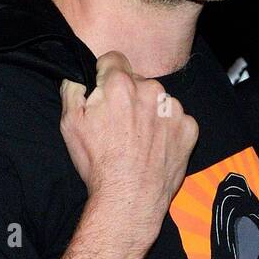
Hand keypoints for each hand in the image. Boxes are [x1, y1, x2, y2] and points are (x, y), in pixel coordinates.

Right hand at [59, 50, 197, 247]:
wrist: (129, 198)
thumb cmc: (98, 163)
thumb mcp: (70, 124)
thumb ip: (72, 90)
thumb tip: (77, 79)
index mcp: (121, 84)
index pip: (113, 60)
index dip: (105, 75)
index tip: (104, 93)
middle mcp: (152, 90)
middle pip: (137, 81)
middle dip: (128, 96)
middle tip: (119, 125)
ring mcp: (174, 109)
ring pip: (159, 100)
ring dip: (150, 112)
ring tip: (138, 139)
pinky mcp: (189, 128)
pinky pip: (177, 119)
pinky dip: (168, 129)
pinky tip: (154, 147)